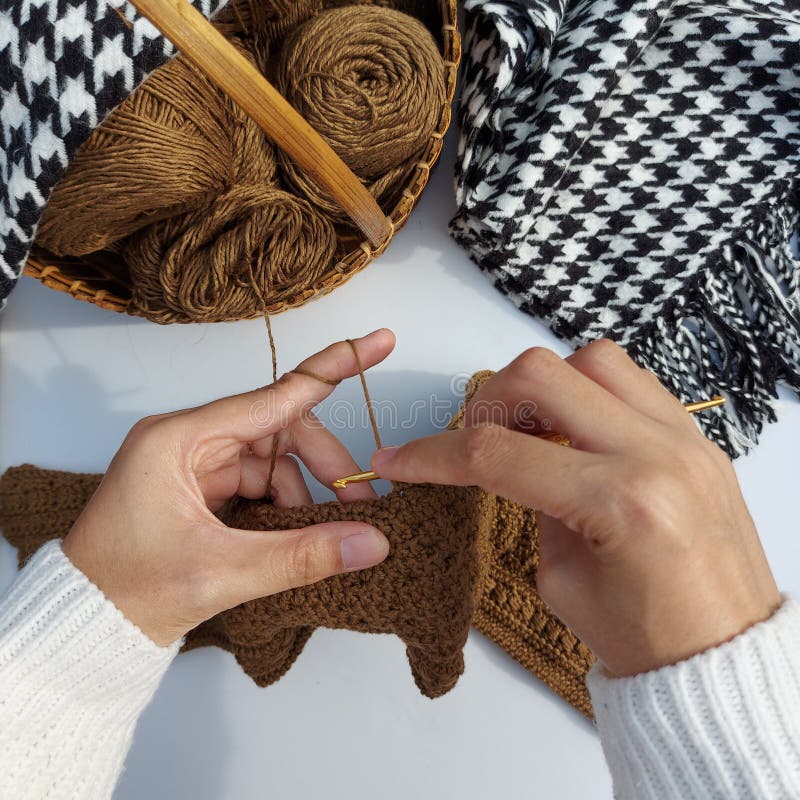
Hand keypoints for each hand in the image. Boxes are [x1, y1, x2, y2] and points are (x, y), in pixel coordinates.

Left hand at [63, 330, 394, 645]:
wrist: (87, 625)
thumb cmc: (129, 590)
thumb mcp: (222, 572)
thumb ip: (302, 555)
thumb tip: (370, 542)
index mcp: (180, 439)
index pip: (273, 396)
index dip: (332, 370)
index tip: (379, 341)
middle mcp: (188, 440)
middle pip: (281, 430)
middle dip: (325, 465)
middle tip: (360, 504)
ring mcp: (195, 463)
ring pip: (276, 460)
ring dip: (306, 493)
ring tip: (324, 533)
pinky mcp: (201, 488)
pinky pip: (260, 482)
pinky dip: (285, 506)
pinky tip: (296, 533)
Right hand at [371, 339, 780, 676]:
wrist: (722, 659)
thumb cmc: (643, 641)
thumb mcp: (561, 579)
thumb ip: (532, 506)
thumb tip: (517, 461)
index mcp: (620, 504)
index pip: (498, 455)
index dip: (433, 455)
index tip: (398, 460)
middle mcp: (658, 454)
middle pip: (542, 376)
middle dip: (488, 402)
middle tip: (477, 438)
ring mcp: (686, 438)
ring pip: (592, 359)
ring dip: (545, 386)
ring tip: (534, 431)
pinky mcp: (699, 437)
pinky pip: (634, 382)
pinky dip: (590, 393)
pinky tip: (578, 432)